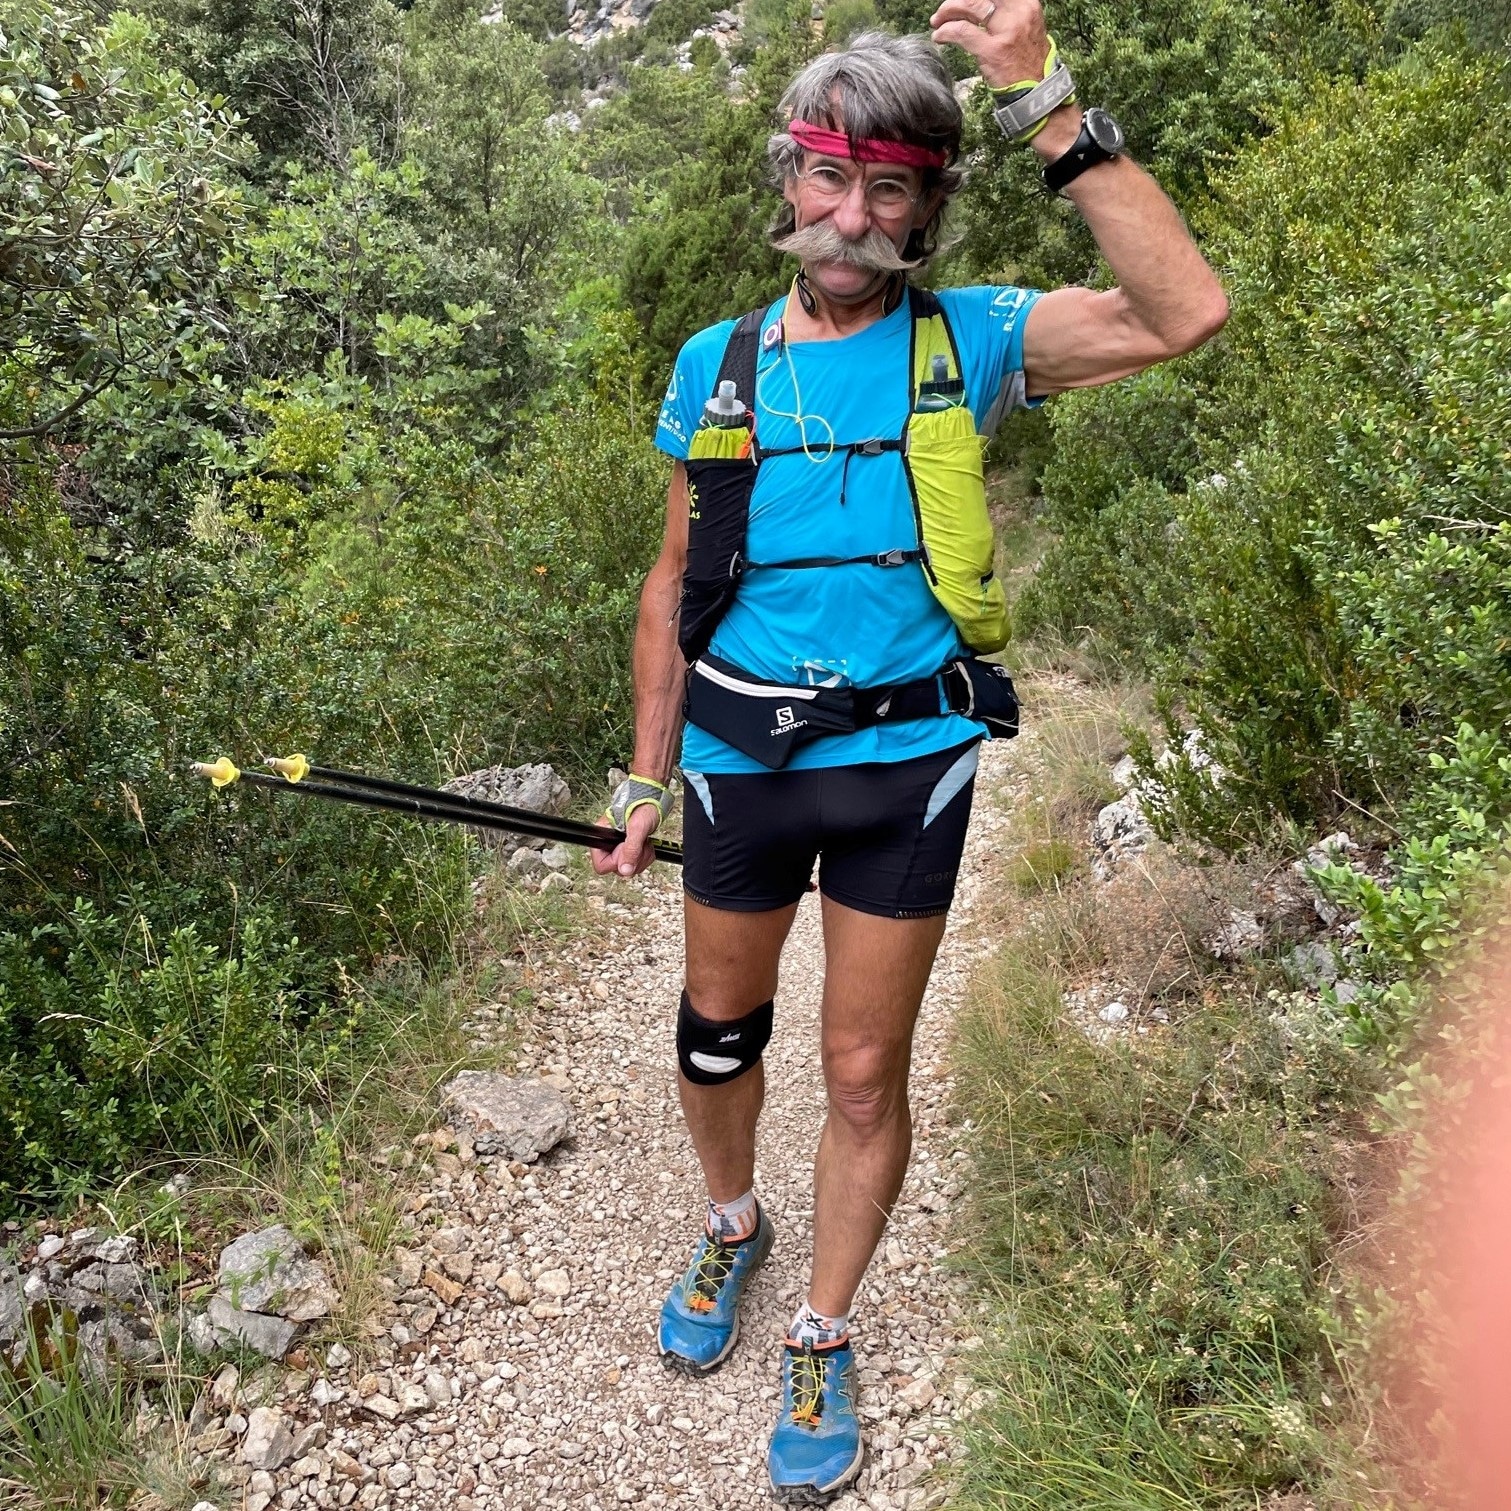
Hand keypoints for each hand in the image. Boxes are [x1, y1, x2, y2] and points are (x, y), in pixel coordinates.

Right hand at [590, 801, 661, 879]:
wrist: (653, 797)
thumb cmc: (643, 805)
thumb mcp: (638, 827)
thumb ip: (631, 849)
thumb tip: (625, 870)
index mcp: (602, 836)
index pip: (601, 865)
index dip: (617, 862)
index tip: (627, 850)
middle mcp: (608, 843)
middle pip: (617, 869)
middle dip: (634, 860)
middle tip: (641, 846)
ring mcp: (619, 846)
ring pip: (628, 868)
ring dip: (641, 858)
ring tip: (645, 843)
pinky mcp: (629, 847)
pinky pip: (636, 863)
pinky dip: (645, 856)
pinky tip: (647, 844)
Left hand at [929, 0, 1049, 93]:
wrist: (1039, 93)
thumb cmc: (1029, 63)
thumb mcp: (1027, 27)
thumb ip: (1008, 14)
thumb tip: (981, 7)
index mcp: (1026, 4)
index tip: (962, 2)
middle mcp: (1018, 12)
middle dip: (957, 1)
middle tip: (943, 11)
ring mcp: (1006, 31)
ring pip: (969, 6)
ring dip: (947, 12)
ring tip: (937, 22)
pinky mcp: (993, 51)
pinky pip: (962, 32)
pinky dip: (946, 32)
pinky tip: (939, 37)